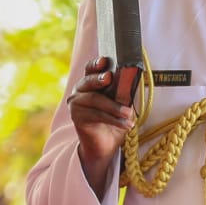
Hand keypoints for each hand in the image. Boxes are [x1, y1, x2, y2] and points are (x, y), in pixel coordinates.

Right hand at [67, 56, 135, 191]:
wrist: (106, 144)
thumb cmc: (115, 119)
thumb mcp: (121, 103)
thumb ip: (122, 92)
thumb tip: (129, 84)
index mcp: (90, 81)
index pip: (90, 68)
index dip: (96, 63)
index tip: (104, 60)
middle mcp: (79, 90)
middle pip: (89, 81)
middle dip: (99, 78)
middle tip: (109, 78)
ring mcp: (76, 103)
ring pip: (94, 100)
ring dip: (113, 106)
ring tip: (128, 113)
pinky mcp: (76, 118)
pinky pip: (96, 115)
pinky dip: (113, 120)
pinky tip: (126, 125)